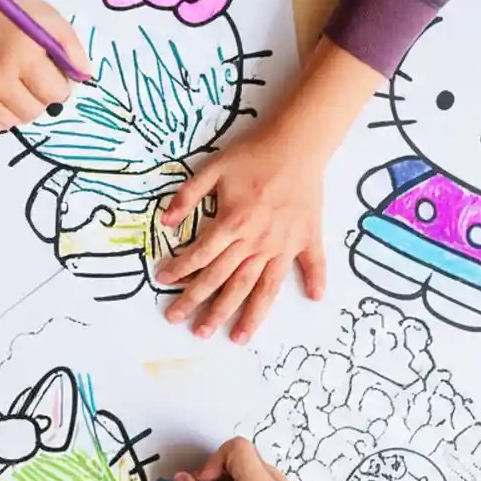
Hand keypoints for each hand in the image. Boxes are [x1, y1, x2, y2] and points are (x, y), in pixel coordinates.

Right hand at [0, 0, 90, 137]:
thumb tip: (83, 76)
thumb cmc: (4, 9)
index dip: (58, 85)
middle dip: (38, 99)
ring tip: (11, 85)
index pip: (56, 95)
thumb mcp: (45, 17)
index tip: (50, 75)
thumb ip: (70, 48)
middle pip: (34, 112)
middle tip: (30, 80)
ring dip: (15, 107)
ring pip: (10, 122)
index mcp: (24, 55)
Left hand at [155, 125, 326, 343]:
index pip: (200, 256)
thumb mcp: (213, 168)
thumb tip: (165, 222)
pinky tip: (314, 299)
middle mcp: (257, 241)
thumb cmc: (253, 154)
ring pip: (262, 287)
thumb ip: (188, 196)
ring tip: (235, 338)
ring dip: (247, 314)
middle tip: (189, 327)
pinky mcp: (306, 238)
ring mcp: (283, 244)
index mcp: (233, 224)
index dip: (180, 271)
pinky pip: (311, 263)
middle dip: (204, 305)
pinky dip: (315, 280)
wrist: (296, 142)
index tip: (164, 283)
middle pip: (226, 281)